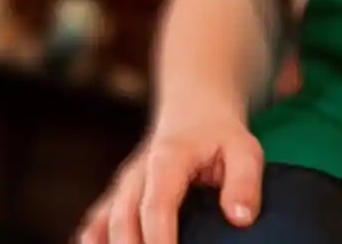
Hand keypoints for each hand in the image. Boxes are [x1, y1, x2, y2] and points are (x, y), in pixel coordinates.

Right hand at [76, 114, 262, 243]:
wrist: (195, 111)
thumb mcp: (245, 150)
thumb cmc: (221, 135)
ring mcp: (125, 185)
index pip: (156, 206)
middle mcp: (138, 173)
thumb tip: (240, 218)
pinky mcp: (119, 195)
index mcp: (168, 159)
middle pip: (124, 220)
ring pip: (107, 222)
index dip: (159, 239)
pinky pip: (98, 220)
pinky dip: (96, 238)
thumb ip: (244, 183)